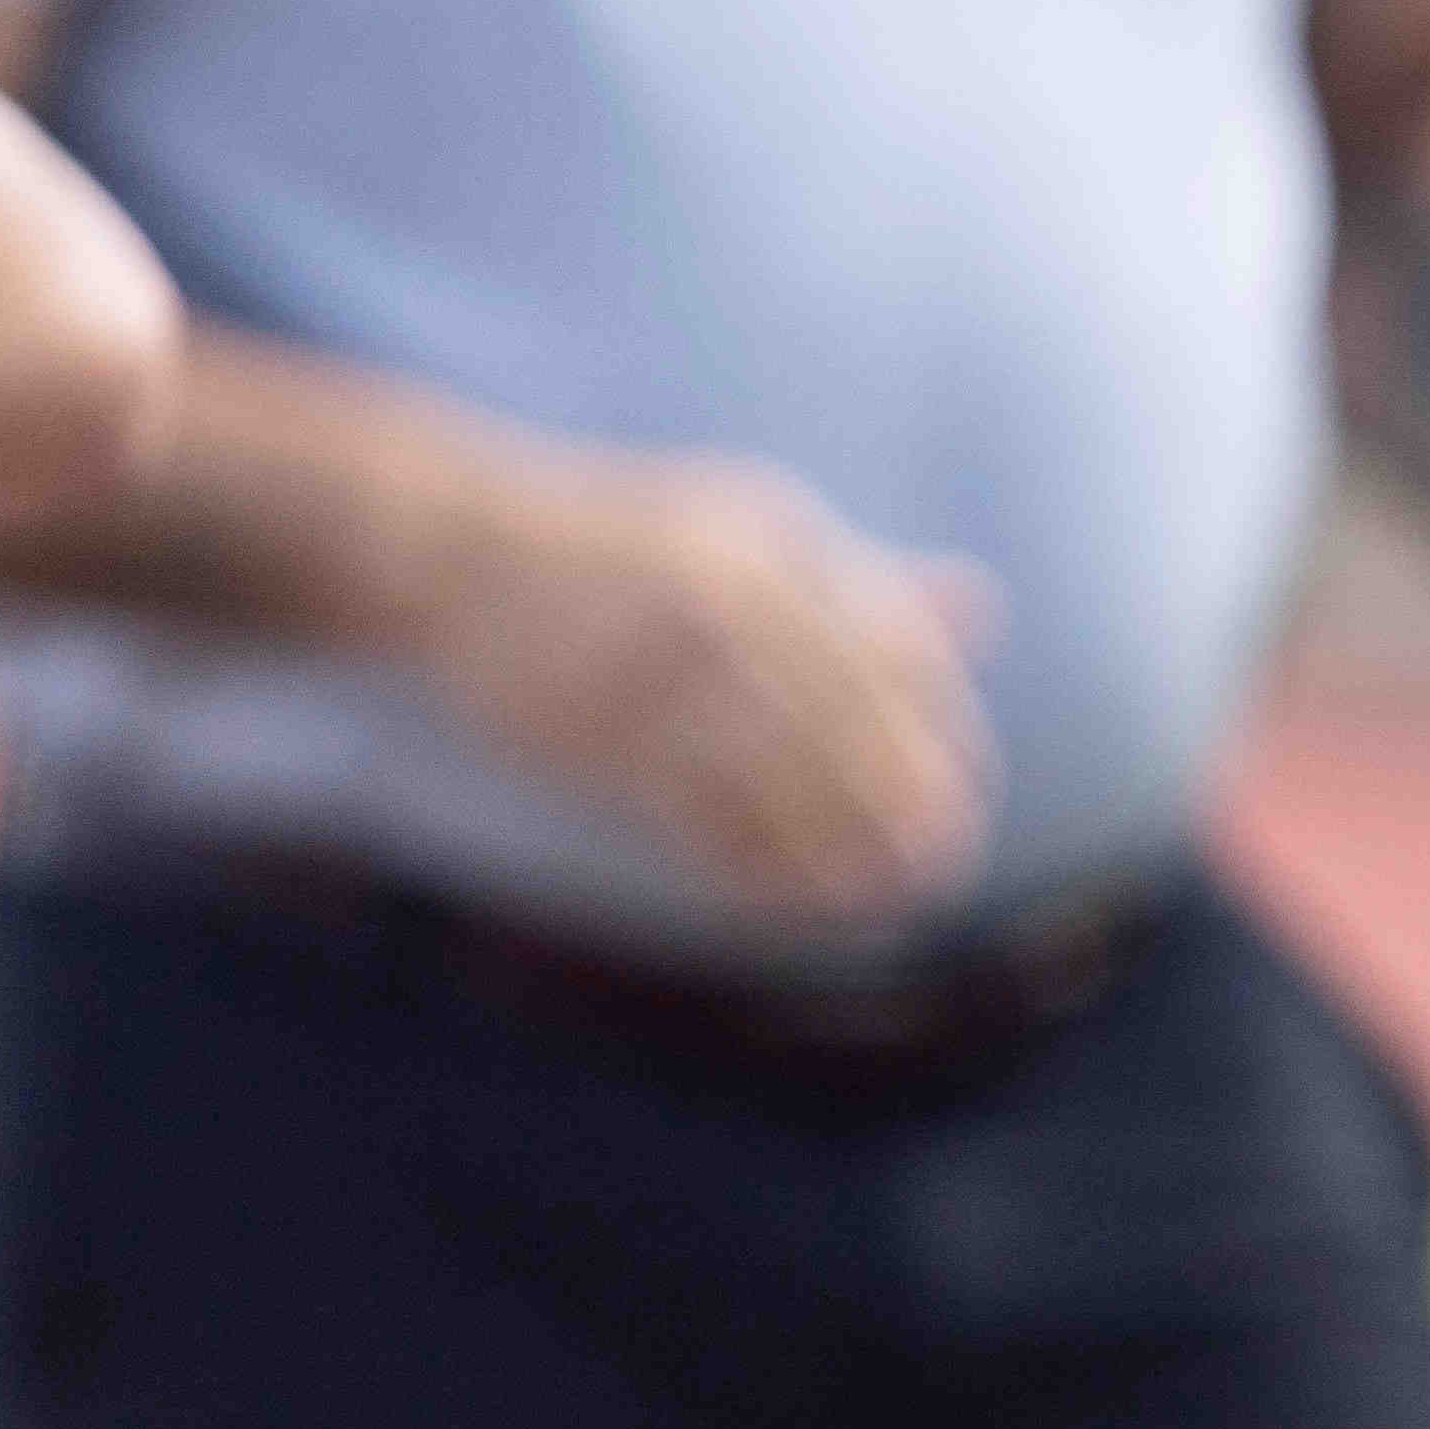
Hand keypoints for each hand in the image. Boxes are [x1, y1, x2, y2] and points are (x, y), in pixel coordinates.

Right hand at [423, 447, 1002, 934]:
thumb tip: (985, 615)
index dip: (938, 728)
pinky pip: (683, 806)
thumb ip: (866, 583)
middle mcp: (720, 593)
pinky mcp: (587, 726)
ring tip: (886, 899)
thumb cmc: (622, 546)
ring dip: (833, 843)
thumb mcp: (749, 528)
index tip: (969, 789)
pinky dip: (743, 858)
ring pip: (766, 769)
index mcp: (772, 540)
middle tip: (949, 861)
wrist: (444, 548)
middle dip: (901, 794)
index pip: (888, 644)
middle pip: (838, 710)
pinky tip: (789, 899)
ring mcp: (650, 660)